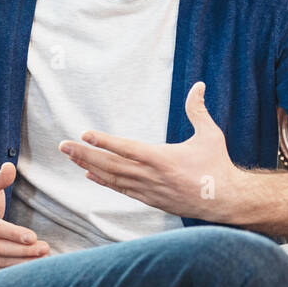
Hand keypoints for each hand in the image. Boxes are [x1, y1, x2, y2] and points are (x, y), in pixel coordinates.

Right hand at [0, 163, 50, 268]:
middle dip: (23, 250)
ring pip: (1, 261)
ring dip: (23, 261)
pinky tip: (34, 265)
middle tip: (45, 247)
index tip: (32, 236)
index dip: (12, 233)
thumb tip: (9, 167)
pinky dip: (17, 268)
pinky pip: (1, 268)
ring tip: (43, 257)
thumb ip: (0, 177)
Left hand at [58, 81, 242, 220]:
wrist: (225, 200)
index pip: (126, 148)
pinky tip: (89, 174)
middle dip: (85, 153)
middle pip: (110, 164)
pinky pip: (120, 189)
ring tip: (71, 156)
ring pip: (112, 177)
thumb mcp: (211, 135)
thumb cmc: (218, 165)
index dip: (104, 141)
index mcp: (162, 158)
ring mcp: (147, 189)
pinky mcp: (149, 199)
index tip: (84, 133)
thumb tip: (199, 85)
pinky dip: (103, 181)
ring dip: (89, 166)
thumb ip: (198, 110)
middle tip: (63, 145)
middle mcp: (150, 175)